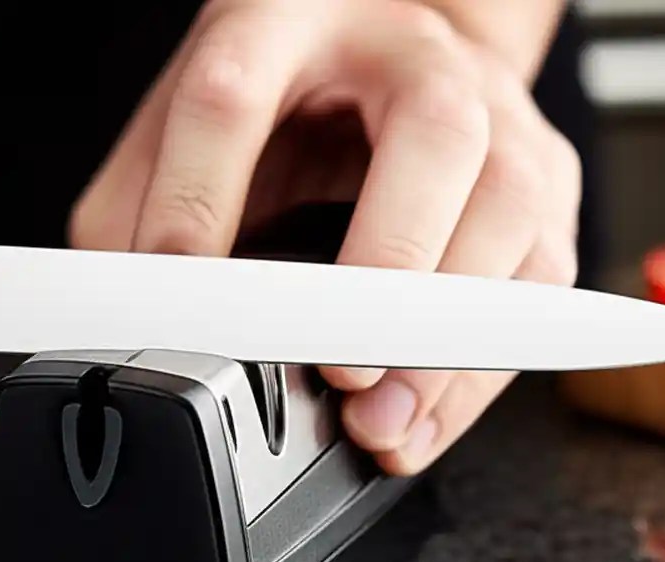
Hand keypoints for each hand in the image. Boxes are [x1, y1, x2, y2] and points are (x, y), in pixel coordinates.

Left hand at [70, 0, 580, 474]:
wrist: (394, 45)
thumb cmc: (292, 88)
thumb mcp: (194, 119)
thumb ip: (143, 205)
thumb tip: (118, 317)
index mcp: (294, 20)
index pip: (236, 95)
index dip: (198, 199)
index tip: (176, 296)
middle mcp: (412, 55)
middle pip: (432, 133)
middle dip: (389, 262)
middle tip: (339, 364)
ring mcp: (496, 110)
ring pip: (510, 207)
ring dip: (451, 335)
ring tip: (381, 418)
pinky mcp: (546, 178)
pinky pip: (539, 276)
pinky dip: (483, 366)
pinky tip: (425, 417)